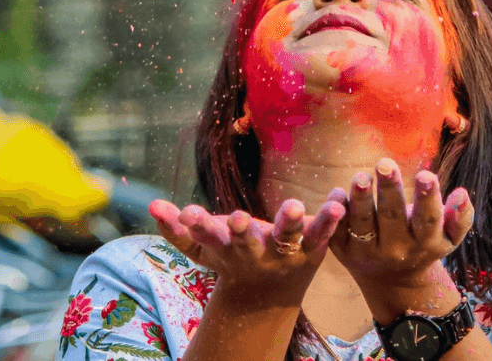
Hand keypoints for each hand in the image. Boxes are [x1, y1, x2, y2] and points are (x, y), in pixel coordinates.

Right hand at [149, 195, 344, 303]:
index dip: (199, 227)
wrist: (268, 292)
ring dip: (288, 222)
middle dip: (241, 232)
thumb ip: (178, 228)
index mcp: (225, 248)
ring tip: (292, 205)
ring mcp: (284, 253)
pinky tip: (338, 200)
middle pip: (246, 242)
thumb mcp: (203, 247)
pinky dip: (329, 219)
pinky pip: (322, 232)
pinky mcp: (312, 248)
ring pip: (286, 238)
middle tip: (238, 218)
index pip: (208, 238)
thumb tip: (152, 205)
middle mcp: (254, 253)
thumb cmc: (231, 257)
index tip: (191, 214)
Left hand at [329, 159, 473, 321]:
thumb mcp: (449, 237)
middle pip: (391, 217)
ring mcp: (367, 251)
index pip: (427, 219)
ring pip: (362, 224)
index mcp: (424, 242)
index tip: (426, 175)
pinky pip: (337, 230)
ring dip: (360, 199)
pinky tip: (336, 192)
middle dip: (389, 189)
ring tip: (360, 177)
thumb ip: (461, 217)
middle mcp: (395, 249)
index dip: (427, 198)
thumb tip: (463, 193)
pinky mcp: (343, 251)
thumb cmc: (424, 244)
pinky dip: (335, 212)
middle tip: (385, 164)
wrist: (394, 281)